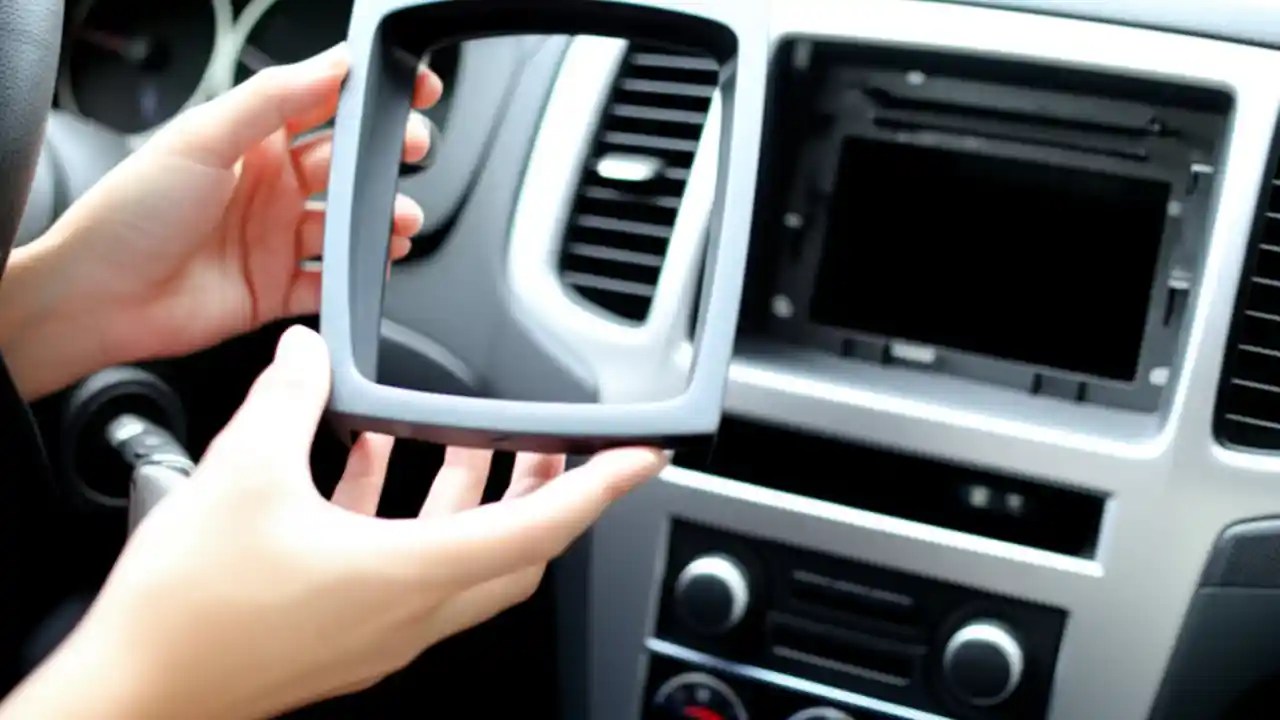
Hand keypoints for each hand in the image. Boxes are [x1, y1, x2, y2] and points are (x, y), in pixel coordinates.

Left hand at [0, 45, 438, 399]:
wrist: (99, 298)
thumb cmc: (130, 213)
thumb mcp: (202, 138)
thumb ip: (272, 100)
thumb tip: (333, 65)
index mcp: (250, 140)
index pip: (322, 105)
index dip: (368, 95)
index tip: (410, 89)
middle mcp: (268, 187)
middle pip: (346, 166)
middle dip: (384, 159)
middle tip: (409, 153)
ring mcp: (275, 239)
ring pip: (348, 225)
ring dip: (380, 221)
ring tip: (398, 219)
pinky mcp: (278, 289)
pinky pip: (332, 283)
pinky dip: (357, 278)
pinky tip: (373, 266)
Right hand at [0, 326, 667, 718]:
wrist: (129, 695)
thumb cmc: (186, 614)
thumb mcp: (241, 475)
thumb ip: (288, 399)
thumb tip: (304, 353)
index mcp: (408, 575)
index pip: (540, 527)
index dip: (600, 486)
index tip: (643, 459)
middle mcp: (409, 613)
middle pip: (516, 550)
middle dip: (546, 491)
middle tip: (551, 442)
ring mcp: (380, 633)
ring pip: (461, 560)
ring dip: (474, 498)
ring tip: (464, 440)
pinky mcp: (347, 639)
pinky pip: (404, 570)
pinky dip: (406, 518)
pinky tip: (367, 468)